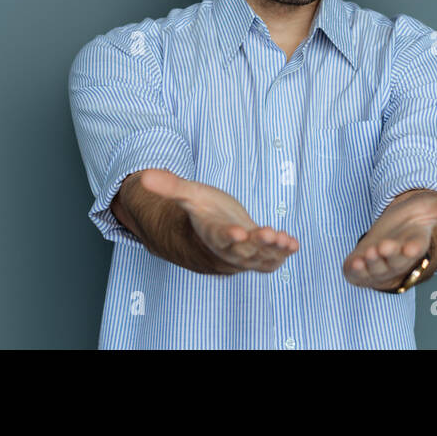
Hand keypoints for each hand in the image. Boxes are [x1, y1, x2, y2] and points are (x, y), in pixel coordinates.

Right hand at [136, 169, 299, 274]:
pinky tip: (293, 244)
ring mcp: (247, 255)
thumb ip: (170, 186)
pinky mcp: (262, 255)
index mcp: (212, 235)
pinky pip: (273, 260)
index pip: (219, 238)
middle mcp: (230, 250)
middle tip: (269, 233)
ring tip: (285, 240)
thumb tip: (143, 176)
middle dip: (257, 244)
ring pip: (261, 259)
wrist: (213, 234)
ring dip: (274, 250)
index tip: (238, 234)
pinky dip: (283, 254)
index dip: (228, 237)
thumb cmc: (203, 213)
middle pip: (244, 252)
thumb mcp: (189, 195)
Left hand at [342, 189, 436, 290]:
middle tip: (385, 247)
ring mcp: (379, 263)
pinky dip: (355, 270)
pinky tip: (352, 263)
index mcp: (415, 242)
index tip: (411, 246)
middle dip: (391, 255)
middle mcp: (398, 256)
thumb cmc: (412, 221)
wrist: (390, 232)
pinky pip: (358, 273)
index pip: (416, 246)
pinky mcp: (361, 267)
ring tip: (370, 253)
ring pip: (377, 267)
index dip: (412, 247)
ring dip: (373, 262)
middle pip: (396, 259)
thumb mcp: (432, 207)